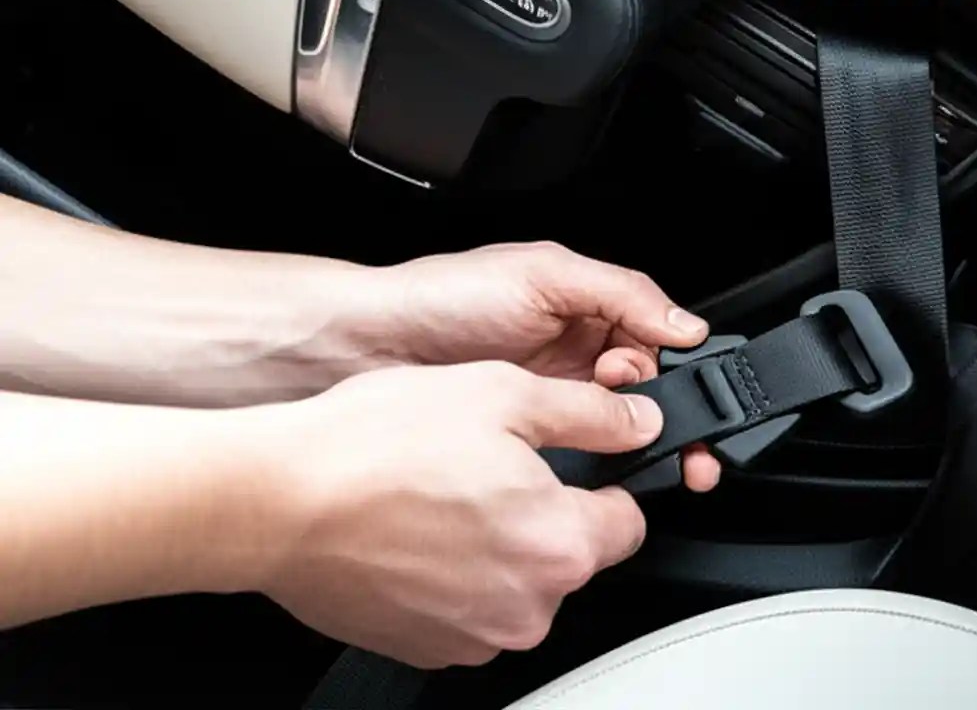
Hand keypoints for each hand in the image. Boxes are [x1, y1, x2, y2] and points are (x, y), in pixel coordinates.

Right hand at [254, 362, 659, 668]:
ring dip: (498, 546)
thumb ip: (588, 414)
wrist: (275, 502)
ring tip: (441, 498)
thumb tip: (637, 421)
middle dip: (544, 515)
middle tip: (487, 470)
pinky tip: (416, 534)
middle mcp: (529, 605)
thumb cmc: (374, 446)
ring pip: (519, 584)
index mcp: (561, 543)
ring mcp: (477, 636)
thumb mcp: (500, 393)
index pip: (629, 520)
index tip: (573, 467)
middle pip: (570, 556)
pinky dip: (455, 576)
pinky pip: (471, 609)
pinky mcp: (430, 648)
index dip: (604, 484)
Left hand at [374, 241, 721, 490]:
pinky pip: (581, 455)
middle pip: (648, 392)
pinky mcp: (528, 439)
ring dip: (638, 442)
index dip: (678, 371)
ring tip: (637, 451)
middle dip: (669, 417)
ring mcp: (552, 399)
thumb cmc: (444, 297)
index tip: (685, 397)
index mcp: (587, 309)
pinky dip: (598, 463)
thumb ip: (622, 293)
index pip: (657, 343)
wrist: (369, 347)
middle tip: (676, 442)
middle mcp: (575, 355)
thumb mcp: (544, 274)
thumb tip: (686, 326)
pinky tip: (601, 467)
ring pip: (619, 427)